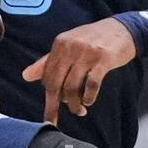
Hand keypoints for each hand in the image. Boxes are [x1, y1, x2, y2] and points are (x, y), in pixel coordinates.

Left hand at [22, 17, 136, 124]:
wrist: (123, 29)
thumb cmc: (93, 40)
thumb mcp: (68, 45)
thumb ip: (47, 61)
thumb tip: (25, 75)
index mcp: (59, 44)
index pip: (47, 75)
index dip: (48, 95)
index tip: (51, 110)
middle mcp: (70, 47)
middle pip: (55, 83)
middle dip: (54, 105)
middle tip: (57, 119)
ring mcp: (86, 53)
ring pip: (72, 87)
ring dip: (74, 104)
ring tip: (79, 110)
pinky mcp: (103, 59)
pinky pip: (91, 84)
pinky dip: (89, 97)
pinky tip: (89, 101)